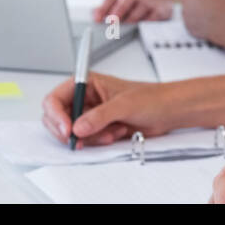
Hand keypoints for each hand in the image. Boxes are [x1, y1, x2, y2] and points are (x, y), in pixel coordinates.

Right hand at [41, 72, 178, 146]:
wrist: (169, 112)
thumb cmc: (152, 98)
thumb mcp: (124, 104)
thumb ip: (100, 116)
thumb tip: (78, 127)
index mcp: (87, 83)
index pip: (56, 98)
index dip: (56, 115)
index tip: (67, 129)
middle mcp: (86, 98)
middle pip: (57, 118)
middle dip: (69, 131)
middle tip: (81, 140)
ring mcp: (91, 115)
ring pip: (72, 133)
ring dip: (90, 137)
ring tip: (111, 131)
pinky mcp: (99, 128)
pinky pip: (86, 140)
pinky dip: (98, 141)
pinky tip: (115, 133)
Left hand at [93, 0, 173, 22]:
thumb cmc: (136, 3)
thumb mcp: (121, 3)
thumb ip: (107, 10)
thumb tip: (94, 17)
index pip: (111, 0)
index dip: (103, 9)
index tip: (97, 20)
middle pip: (126, 0)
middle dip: (118, 11)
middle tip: (111, 22)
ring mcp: (148, 2)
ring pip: (140, 8)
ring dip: (133, 18)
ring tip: (126, 26)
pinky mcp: (160, 10)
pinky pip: (155, 15)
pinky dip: (149, 21)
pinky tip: (143, 27)